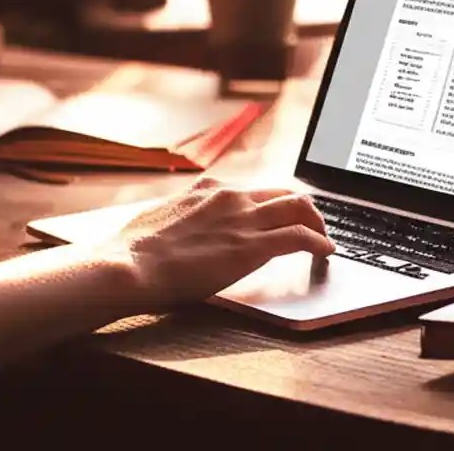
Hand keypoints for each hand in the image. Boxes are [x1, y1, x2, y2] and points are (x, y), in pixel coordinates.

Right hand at [112, 178, 334, 311]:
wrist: (128, 265)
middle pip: (284, 192)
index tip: (282, 212)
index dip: (275, 201)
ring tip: (324, 238)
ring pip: (299, 208)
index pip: (255, 188)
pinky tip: (325, 252)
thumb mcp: (161, 219)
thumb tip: (179, 227)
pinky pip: (299, 237)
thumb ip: (181, 217)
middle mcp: (230, 196)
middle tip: (312, 225)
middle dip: (303, 208)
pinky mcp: (252, 246)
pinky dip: (318, 242)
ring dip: (317, 223)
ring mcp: (243, 219)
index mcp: (208, 188)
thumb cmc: (134, 251)